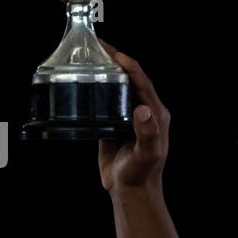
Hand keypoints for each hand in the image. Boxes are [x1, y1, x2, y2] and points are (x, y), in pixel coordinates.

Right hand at [97, 40, 170, 192]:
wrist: (130, 191)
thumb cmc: (142, 173)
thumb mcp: (147, 153)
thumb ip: (148, 132)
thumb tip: (142, 110)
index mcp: (155, 113)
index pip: (142, 80)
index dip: (128, 64)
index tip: (113, 52)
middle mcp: (143, 111)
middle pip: (129, 78)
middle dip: (114, 61)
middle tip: (95, 47)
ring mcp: (127, 117)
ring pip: (116, 88)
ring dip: (103, 72)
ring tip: (86, 58)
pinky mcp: (113, 124)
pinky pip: (105, 101)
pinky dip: (95, 89)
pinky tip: (82, 82)